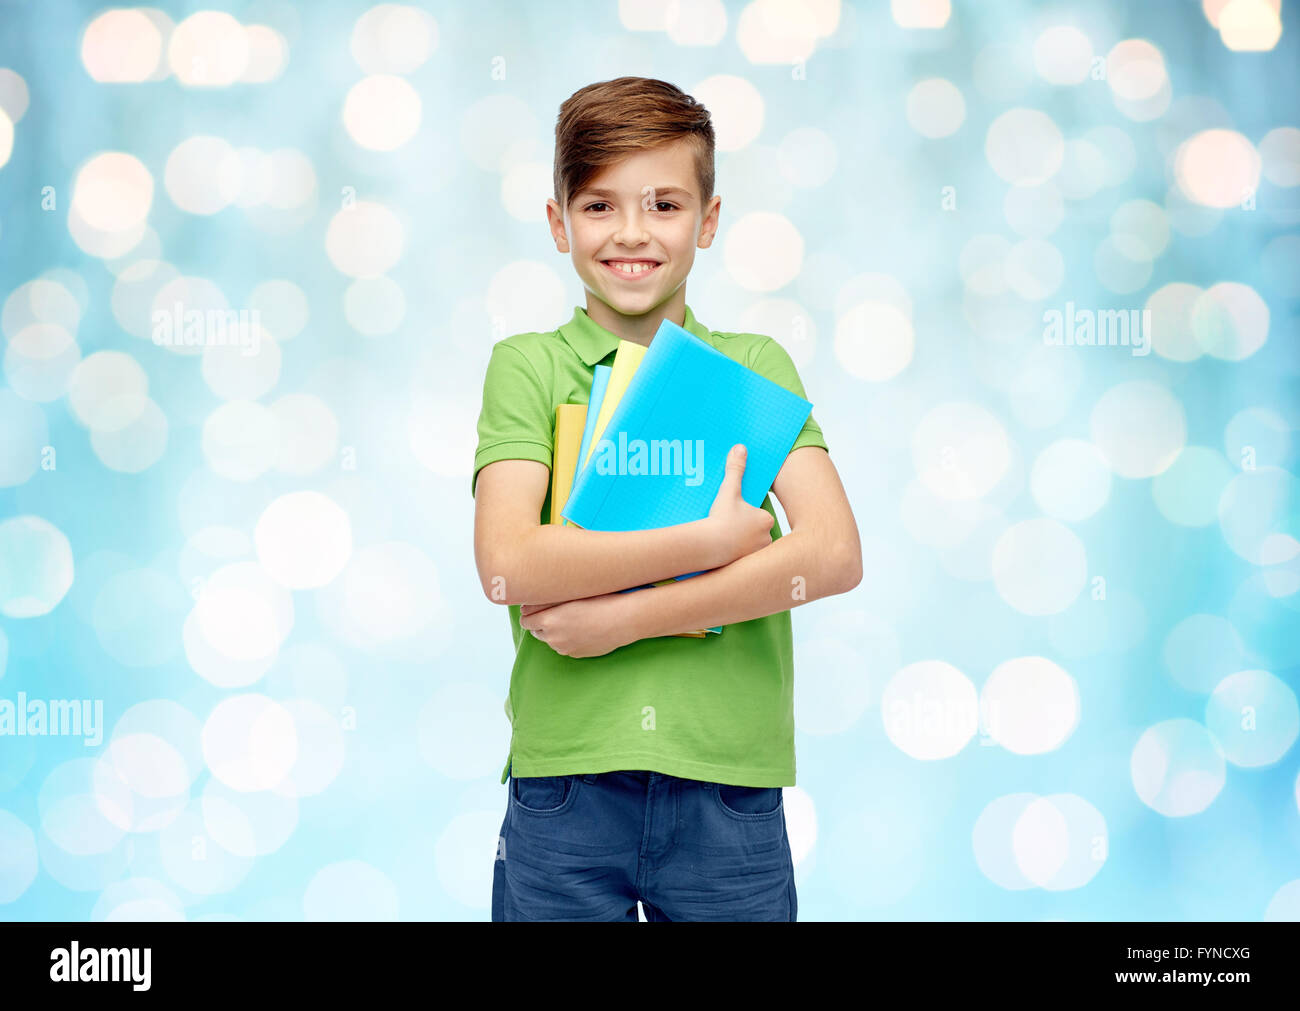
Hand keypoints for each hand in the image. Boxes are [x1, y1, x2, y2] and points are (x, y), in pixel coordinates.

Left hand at [517, 592, 634, 657]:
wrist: (622, 619)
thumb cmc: (598, 600)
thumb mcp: (570, 594)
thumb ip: (547, 600)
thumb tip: (528, 604)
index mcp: (549, 620)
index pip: (526, 620)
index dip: (529, 613)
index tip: (534, 608)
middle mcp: (553, 637)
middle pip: (535, 632)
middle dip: (540, 622)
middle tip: (552, 612)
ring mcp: (565, 648)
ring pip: (550, 640)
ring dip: (554, 632)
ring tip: (569, 620)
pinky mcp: (576, 654)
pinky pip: (564, 647)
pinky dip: (567, 639)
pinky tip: (580, 630)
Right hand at [707, 444, 773, 562]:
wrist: (709, 545)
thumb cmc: (721, 519)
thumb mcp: (728, 491)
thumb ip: (735, 470)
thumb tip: (740, 448)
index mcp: (766, 519)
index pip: (760, 515)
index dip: (746, 515)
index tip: (734, 516)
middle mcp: (767, 538)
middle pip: (757, 531)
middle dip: (746, 531)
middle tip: (729, 529)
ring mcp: (758, 554)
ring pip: (753, 546)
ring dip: (743, 544)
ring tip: (727, 542)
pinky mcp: (749, 566)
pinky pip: (746, 560)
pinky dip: (738, 557)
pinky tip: (726, 555)